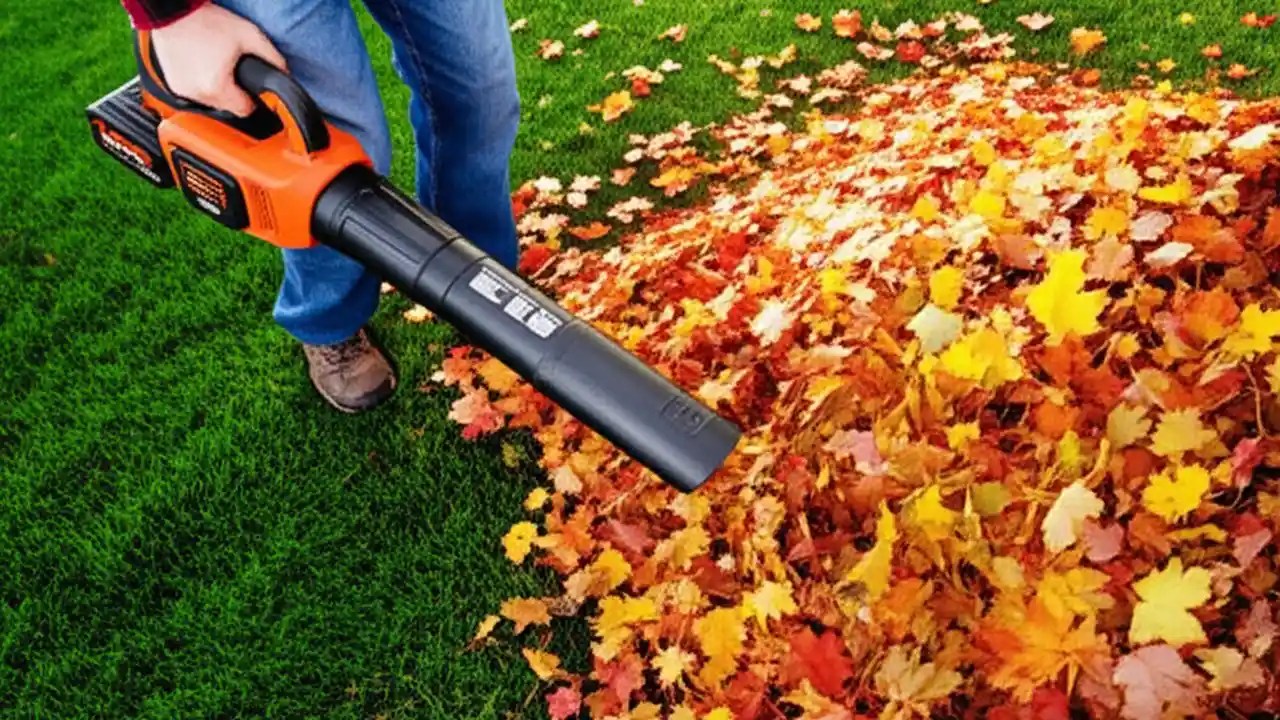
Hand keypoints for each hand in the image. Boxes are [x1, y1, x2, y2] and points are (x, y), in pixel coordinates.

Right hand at [150, 4, 287, 116]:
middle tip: (235, 71)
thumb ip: (271, 57)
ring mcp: (182, 91)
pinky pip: (195, 93)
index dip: (252, 100)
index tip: (251, 89)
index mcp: (216, 87)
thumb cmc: (205, 21)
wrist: (173, 12)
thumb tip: (284, 73)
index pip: (245, 111)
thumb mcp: (249, 35)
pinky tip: (203, 67)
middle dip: (235, 93)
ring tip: (218, 67)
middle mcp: (198, 94)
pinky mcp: (173, 85)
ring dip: (218, 89)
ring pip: (211, 102)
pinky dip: (202, 84)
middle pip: (229, 108)